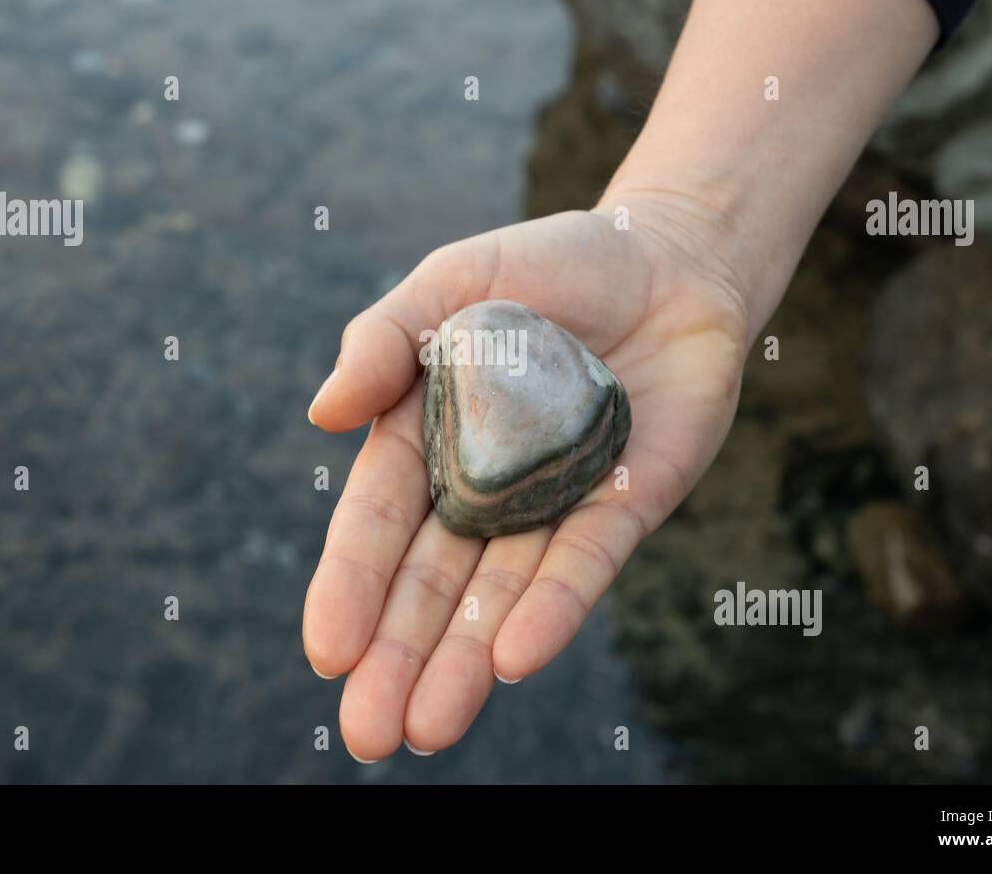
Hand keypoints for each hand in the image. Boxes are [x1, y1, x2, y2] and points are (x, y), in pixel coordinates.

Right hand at [302, 194, 749, 759]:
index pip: (379, 524)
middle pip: (433, 584)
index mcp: (428, 439)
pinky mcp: (623, 504)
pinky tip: (515, 659)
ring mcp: (555, 501)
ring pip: (502, 595)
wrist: (670, 257)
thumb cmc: (551, 264)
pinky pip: (584, 563)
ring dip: (465, 662)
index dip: (350, 586)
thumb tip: (322, 412)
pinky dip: (552, 608)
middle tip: (369, 734)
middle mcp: (486, 487)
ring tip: (428, 730)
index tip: (326, 649)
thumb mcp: (453, 280)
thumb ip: (385, 337)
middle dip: (399, 657)